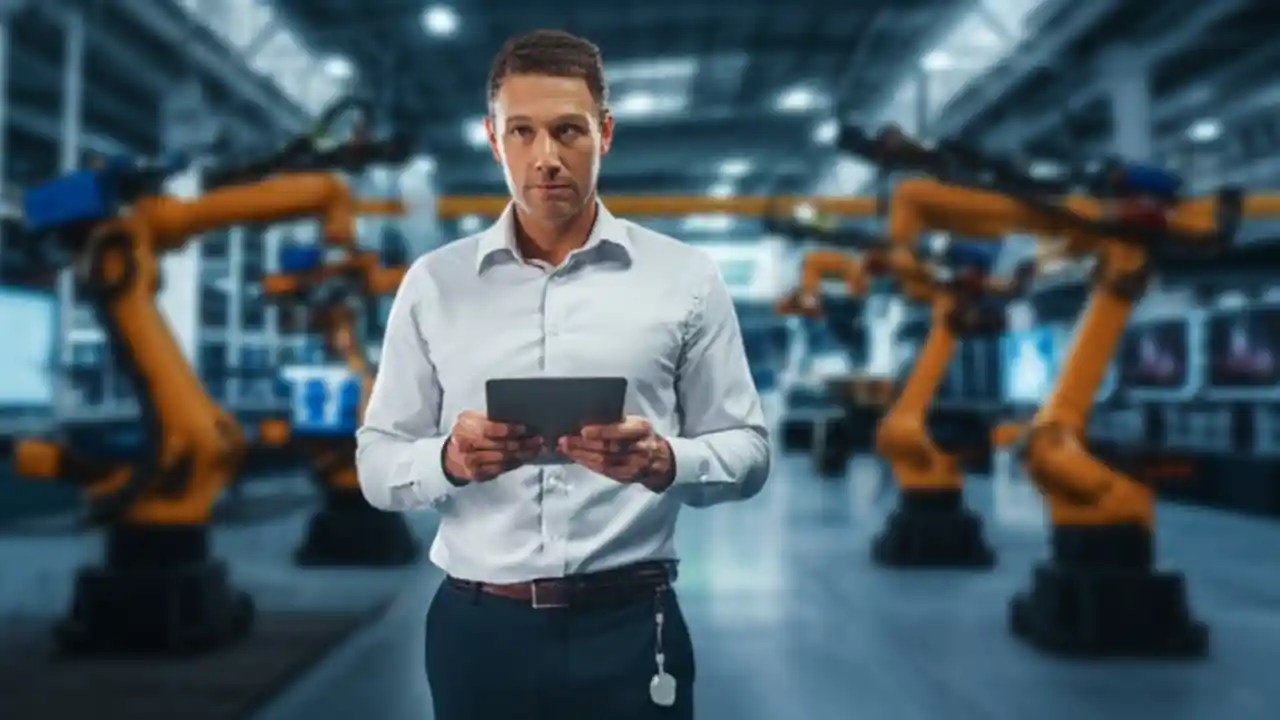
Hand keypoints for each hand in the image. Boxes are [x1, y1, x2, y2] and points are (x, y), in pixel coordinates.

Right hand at [444, 411, 543, 483]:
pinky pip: (501, 468)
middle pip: (499, 445)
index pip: (489, 429)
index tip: (525, 428)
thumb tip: (520, 418)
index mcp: (465, 425)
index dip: (508, 430)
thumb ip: (491, 418)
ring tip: (537, 449)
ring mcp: (470, 461)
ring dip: (523, 454)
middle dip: (522, 443)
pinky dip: (515, 463)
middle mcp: (465, 444)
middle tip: (538, 439)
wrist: (452, 456)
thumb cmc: (469, 433)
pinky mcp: (477, 474)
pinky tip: (525, 458)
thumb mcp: (474, 420)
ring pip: (503, 459)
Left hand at [558, 416, 674, 491]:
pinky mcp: (627, 477)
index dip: (602, 432)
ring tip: (565, 449)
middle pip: (609, 448)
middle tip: (564, 440)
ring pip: (604, 461)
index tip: (583, 430)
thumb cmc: (641, 435)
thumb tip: (587, 417)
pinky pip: (604, 471)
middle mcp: (640, 448)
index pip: (621, 431)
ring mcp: (634, 465)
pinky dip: (588, 464)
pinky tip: (576, 458)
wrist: (661, 460)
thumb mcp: (636, 423)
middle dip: (584, 444)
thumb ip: (618, 421)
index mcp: (642, 428)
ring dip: (581, 455)